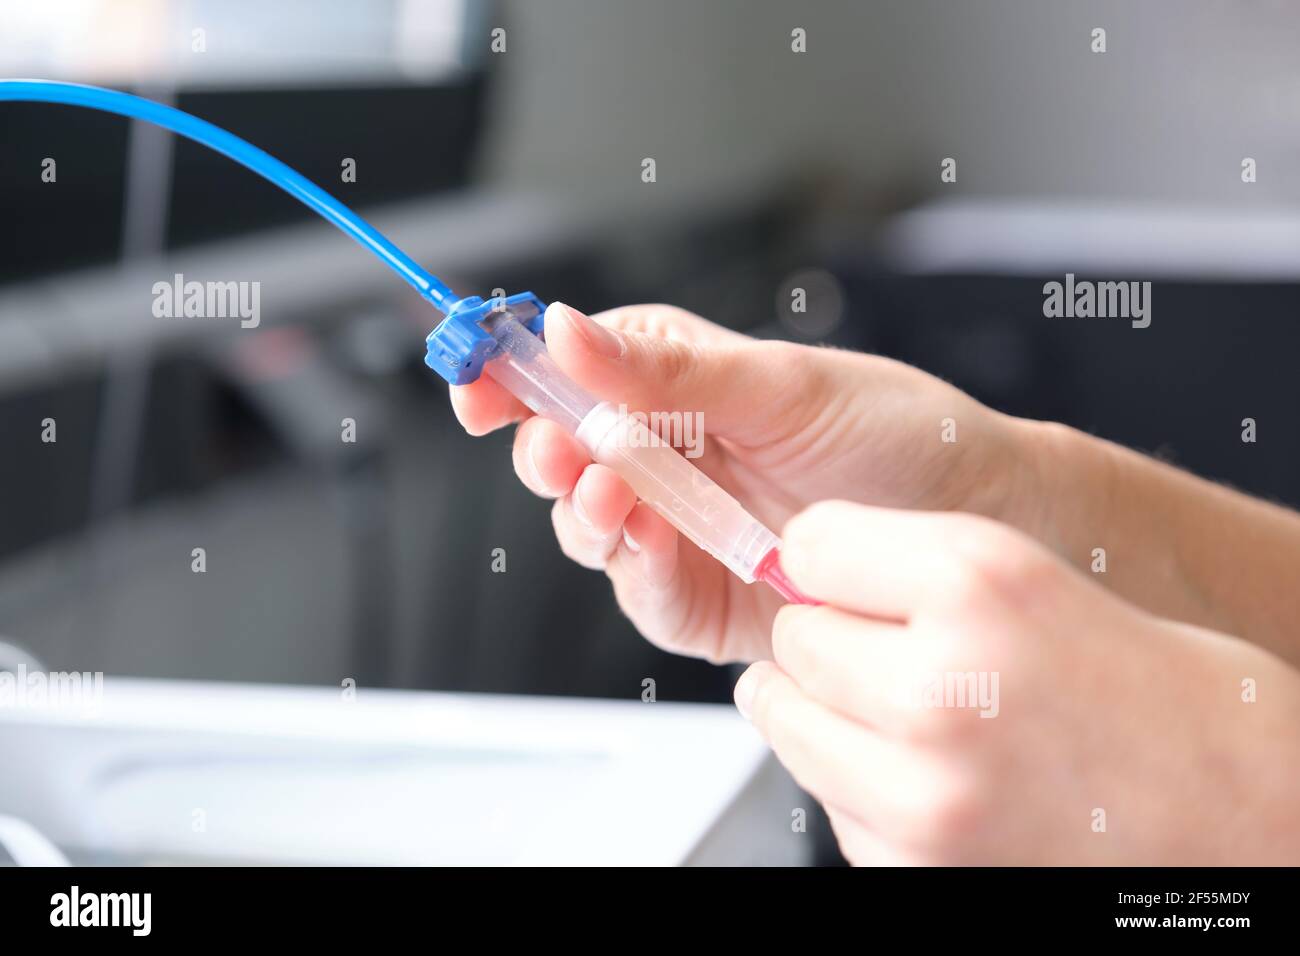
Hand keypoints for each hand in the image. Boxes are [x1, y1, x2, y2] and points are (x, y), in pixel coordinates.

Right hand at [451, 302, 1035, 662]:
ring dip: (586, 509)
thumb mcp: (781, 386)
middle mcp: (668, 455)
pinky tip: (656, 541)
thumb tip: (563, 330)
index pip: (568, 370)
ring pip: (588, 525)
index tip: (476, 381)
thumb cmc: (895, 433)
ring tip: (615, 492)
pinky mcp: (700, 597)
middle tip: (558, 448)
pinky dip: (636, 566)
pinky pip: (641, 588)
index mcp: (676, 382)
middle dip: (545, 451)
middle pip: (563, 453)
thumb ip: (666, 368)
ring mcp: (679, 528)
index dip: (513, 374)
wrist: (973, 518)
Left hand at [735, 500, 1299, 864]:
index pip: (809, 545)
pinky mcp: (910, 867)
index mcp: (977, 586)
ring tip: (918, 717)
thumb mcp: (1035, 579)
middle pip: (790, 639)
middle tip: (899, 653)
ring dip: (830, 713)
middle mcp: (938, 689)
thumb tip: (799, 568)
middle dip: (830, 638)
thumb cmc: (1156, 699)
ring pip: (787, 721)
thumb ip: (909, 564)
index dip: (832, 558)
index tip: (849, 572)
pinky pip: (829, 800)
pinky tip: (943, 780)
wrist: (1242, 822)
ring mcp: (920, 794)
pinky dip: (864, 788)